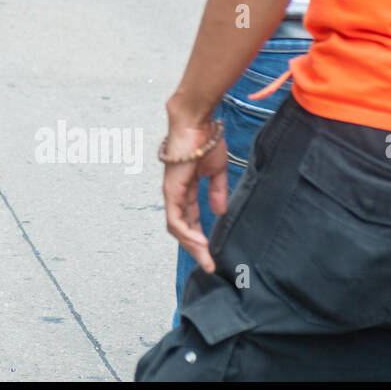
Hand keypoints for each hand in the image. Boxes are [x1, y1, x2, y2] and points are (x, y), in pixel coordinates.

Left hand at [161, 118, 227, 272]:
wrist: (197, 123)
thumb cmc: (206, 140)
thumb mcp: (216, 170)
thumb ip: (217, 191)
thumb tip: (219, 212)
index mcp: (186, 189)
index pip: (190, 219)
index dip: (200, 237)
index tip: (213, 255)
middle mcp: (175, 193)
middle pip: (181, 228)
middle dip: (195, 248)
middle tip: (209, 266)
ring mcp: (171, 191)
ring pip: (176, 227)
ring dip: (191, 245)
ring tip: (206, 258)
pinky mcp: (171, 188)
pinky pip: (176, 217)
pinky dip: (186, 232)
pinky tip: (200, 243)